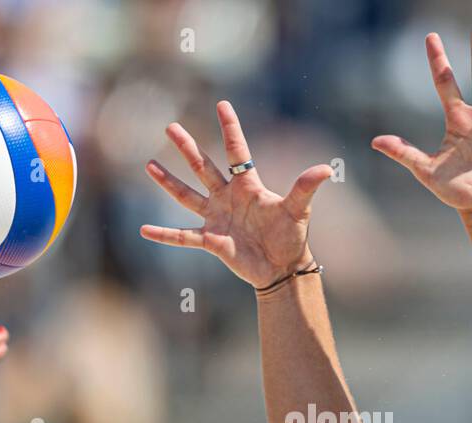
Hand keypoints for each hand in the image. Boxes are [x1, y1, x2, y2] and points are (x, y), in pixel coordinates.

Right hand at [140, 101, 331, 287]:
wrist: (282, 268)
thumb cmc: (290, 237)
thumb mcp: (298, 210)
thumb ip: (305, 188)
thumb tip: (327, 169)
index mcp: (248, 186)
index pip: (236, 151)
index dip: (230, 128)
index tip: (222, 104)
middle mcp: (228, 198)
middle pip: (203, 167)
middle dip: (187, 147)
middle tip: (170, 126)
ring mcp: (216, 218)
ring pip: (187, 196)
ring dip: (168, 181)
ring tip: (149, 165)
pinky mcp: (210, 241)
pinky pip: (183, 237)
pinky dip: (164, 235)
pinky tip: (144, 231)